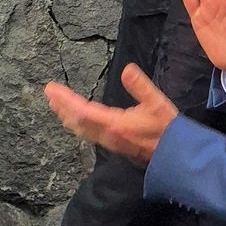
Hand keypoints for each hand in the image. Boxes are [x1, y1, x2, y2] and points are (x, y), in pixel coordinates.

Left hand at [44, 63, 177, 163]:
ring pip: (81, 130)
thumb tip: (126, 69)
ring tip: (56, 105)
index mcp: (115, 124)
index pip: (82, 110)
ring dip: (67, 116)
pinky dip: (77, 123)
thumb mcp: (157, 103)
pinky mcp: (114, 144)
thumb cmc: (168, 129)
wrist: (177, 157)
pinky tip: (76, 120)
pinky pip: (88, 134)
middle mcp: (108, 135)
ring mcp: (110, 142)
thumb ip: (141, 86)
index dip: (65, 99)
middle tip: (49, 94)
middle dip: (61, 107)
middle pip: (76, 122)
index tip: (52, 89)